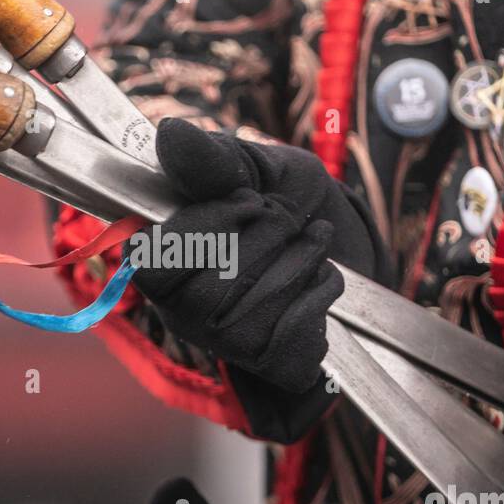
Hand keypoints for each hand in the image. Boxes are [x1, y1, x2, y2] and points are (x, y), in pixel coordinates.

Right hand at [132, 119, 389, 441]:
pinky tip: (324, 278)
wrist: (350, 242)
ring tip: (313, 240)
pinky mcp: (272, 367)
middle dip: (265, 240)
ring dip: (297, 263)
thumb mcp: (257, 167)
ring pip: (247, 318)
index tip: (247, 201)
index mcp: (162, 262)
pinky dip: (318, 296)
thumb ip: (214, 160)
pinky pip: (285, 343)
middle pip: (205, 295)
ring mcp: (226, 346)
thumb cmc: (290, 202)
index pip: (153, 267)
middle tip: (288, 218)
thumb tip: (171, 136)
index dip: (205, 231)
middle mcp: (182, 313)